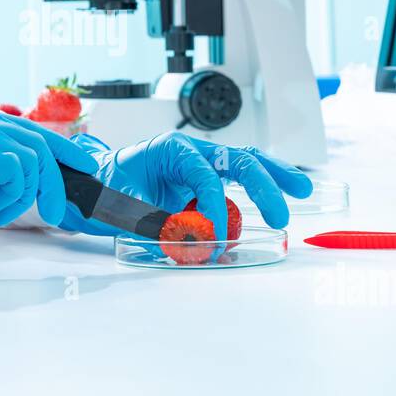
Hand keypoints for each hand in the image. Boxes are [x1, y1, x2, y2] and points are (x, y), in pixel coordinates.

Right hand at [0, 105, 99, 262]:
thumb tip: (31, 174)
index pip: (23, 128)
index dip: (59, 145)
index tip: (84, 163)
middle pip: (34, 140)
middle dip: (54, 178)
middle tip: (58, 210)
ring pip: (31, 158)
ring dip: (26, 196)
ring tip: (0, 213)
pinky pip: (19, 172)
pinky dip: (15, 196)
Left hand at [59, 131, 312, 258]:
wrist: (94, 186)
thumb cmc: (105, 190)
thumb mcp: (122, 207)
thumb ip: (156, 223)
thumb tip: (191, 246)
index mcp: (170, 149)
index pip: (204, 174)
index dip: (214, 207)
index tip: (215, 237)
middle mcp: (192, 151)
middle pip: (238, 159)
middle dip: (265, 184)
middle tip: (282, 213)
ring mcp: (202, 162)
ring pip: (246, 163)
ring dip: (274, 176)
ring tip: (302, 190)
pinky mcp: (206, 178)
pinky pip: (237, 180)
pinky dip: (260, 187)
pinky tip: (280, 198)